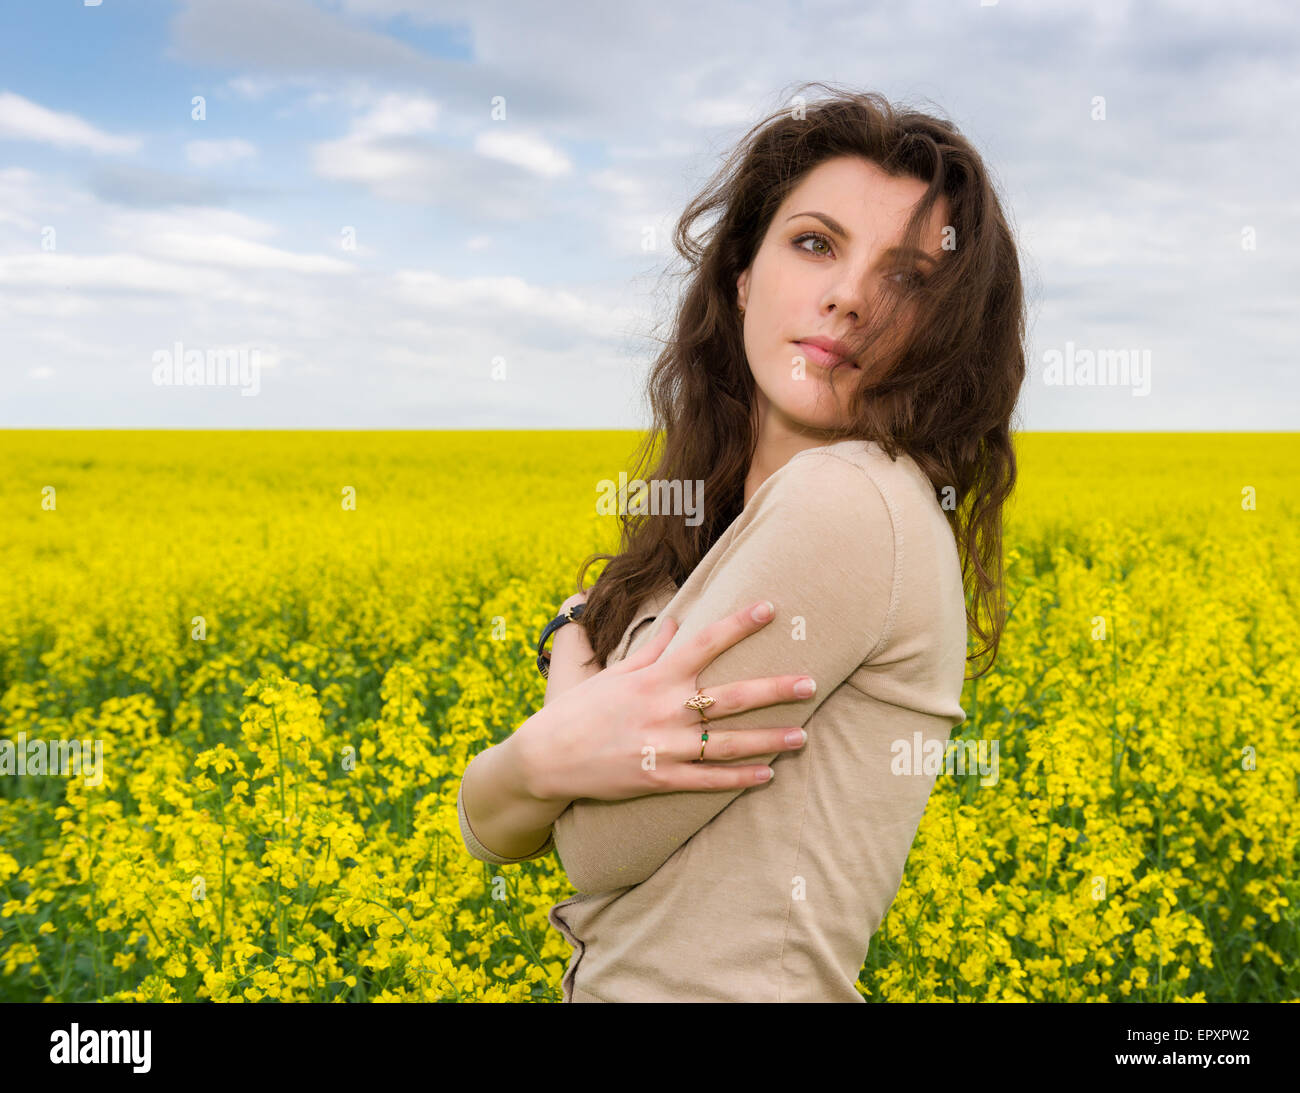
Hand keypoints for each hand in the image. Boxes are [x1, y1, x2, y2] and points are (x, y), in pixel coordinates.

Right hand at [519, 599, 812, 804]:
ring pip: (729, 742)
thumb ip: (649, 650)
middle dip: (774, 689)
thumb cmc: (579, 709)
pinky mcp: (660, 778)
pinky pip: (708, 780)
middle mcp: (666, 709)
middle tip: (810, 682)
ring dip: (769, 739)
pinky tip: (768, 775)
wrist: (547, 757)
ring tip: (803, 737)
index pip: (705, 642)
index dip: (739, 624)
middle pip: (732, 696)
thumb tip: (674, 622)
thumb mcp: (614, 674)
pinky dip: (739, 778)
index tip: (770, 608)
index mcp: (655, 678)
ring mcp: (665, 747)